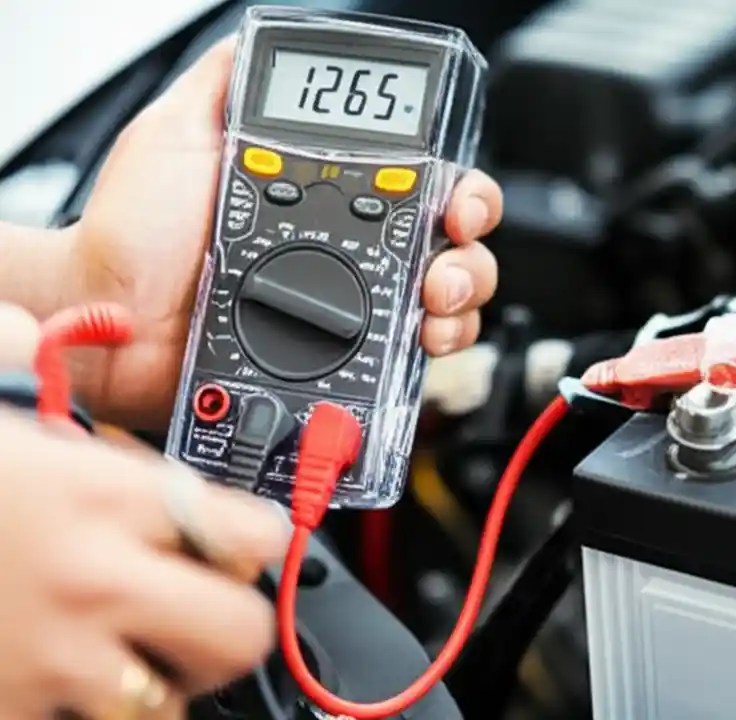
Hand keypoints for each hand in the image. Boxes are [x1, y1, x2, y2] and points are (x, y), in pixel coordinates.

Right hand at [0, 314, 288, 716]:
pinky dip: (80, 712)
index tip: (236, 539)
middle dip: (227, 624)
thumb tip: (34, 335)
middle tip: (196, 607)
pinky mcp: (9, 716)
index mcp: (97, 495)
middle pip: (237, 635)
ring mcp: (50, 664)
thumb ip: (13, 356)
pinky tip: (52, 679)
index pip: (249, 533)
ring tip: (120, 649)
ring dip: (156, 681)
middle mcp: (92, 585)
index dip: (250, 538)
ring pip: (168, 703)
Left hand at [69, 37, 501, 428]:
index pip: (423, 187)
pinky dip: (432, 351)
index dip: (459, 190)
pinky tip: (417, 340)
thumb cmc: (135, 231)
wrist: (108, 316)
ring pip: (447, 305)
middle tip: (448, 248)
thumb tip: (263, 43)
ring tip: (431, 299)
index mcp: (330, 198)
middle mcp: (351, 255)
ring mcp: (351, 314)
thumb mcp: (178, 132)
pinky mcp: (342, 367)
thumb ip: (227, 85)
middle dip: (470, 248)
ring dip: (461, 298)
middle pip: (454, 248)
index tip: (455, 198)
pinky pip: (412, 363)